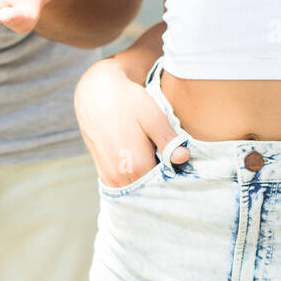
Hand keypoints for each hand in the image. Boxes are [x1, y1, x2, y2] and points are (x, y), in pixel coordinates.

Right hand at [74, 55, 189, 186]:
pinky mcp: (102, 172)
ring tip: (154, 155)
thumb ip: (168, 140)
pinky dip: (135, 176)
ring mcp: (109, 176)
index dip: (174, 174)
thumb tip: (183, 157)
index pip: (164, 184)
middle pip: (149, 188)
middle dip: (161, 178)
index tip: (179, 162)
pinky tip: (141, 157)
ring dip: (147, 177)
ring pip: (137, 187)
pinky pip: (125, 183)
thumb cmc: (127, 101)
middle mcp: (119, 177)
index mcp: (135, 166)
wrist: (96, 92)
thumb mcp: (152, 116)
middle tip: (170, 158)